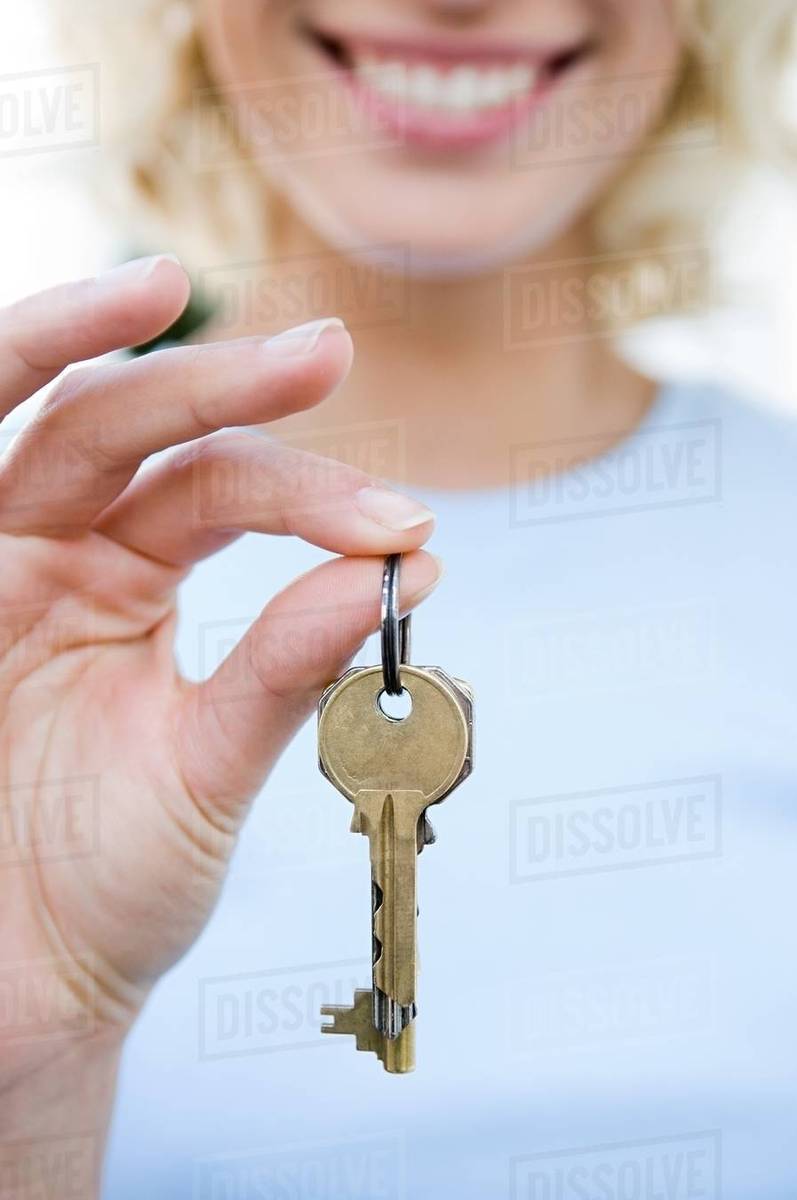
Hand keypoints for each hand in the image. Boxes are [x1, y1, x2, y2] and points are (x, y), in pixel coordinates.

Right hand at [0, 256, 439, 1089]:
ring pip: (38, 425)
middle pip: (136, 428)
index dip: (313, 494)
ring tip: (157, 286)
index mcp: (128, 580)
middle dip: (222, 384)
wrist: (22, 984)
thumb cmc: (107, 884)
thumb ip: (287, 668)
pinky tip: (60, 360)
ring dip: (86, 347)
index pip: (222, 488)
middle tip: (323, 350)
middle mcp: (60, 552)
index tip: (406, 527)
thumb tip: (403, 571)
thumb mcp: (212, 770)